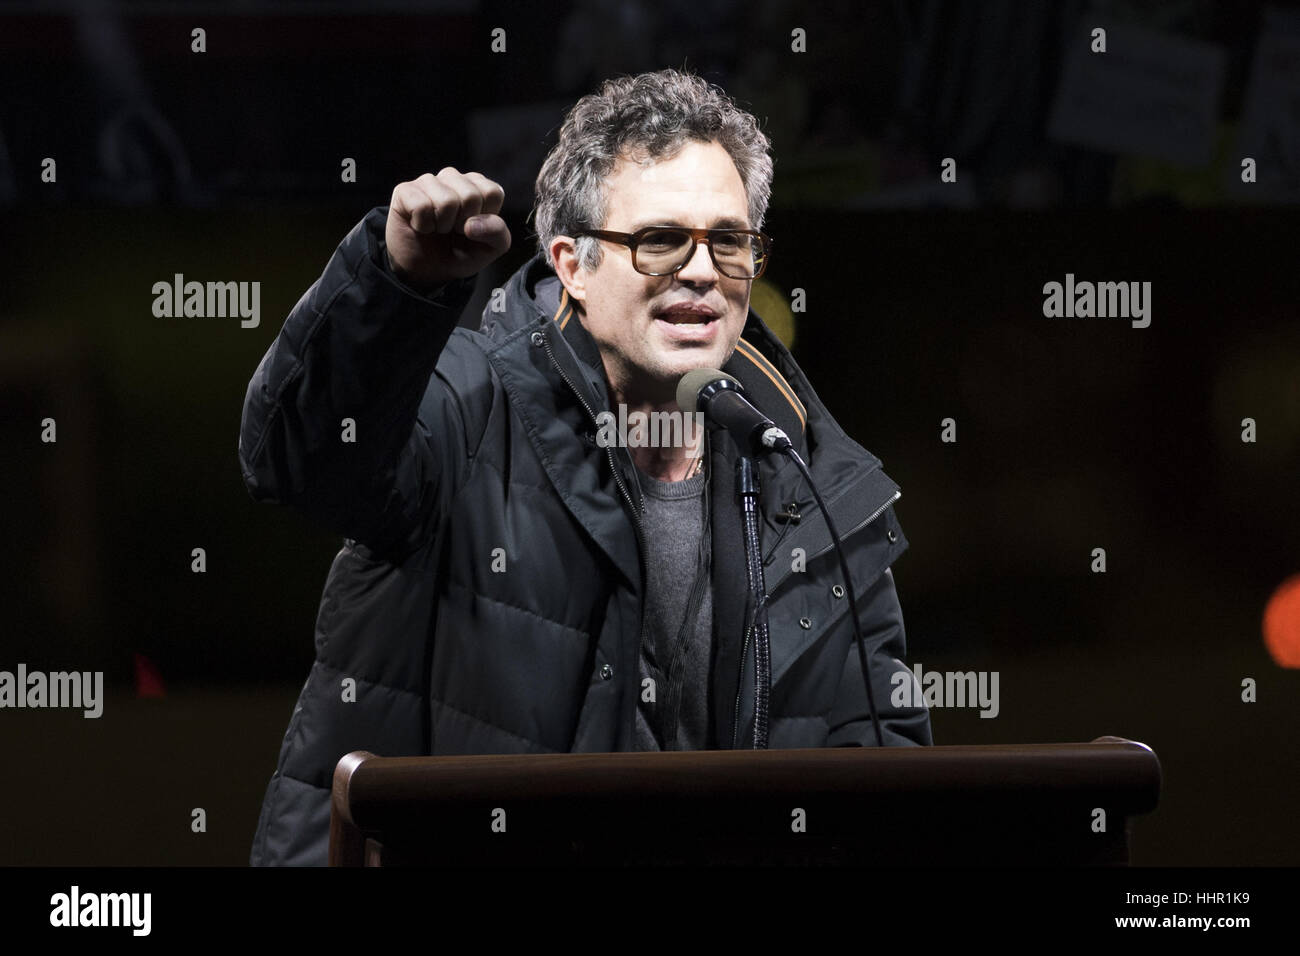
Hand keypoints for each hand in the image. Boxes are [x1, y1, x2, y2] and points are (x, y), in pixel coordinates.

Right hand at [385, 167, 510, 289]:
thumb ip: (497, 233)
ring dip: (442, 225)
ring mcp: (428, 182)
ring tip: (437, 228)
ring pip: (446, 201)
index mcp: (477, 186)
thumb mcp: (490, 248)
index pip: (492, 192)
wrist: (427, 272)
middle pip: (470, 195)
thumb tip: (473, 224)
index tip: (473, 228)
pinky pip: (421, 206)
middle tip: (452, 230)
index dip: (483, 218)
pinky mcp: (405, 190)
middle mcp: (453, 178)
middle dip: (463, 223)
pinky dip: (423, 226)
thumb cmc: (459, 253)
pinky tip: (421, 226)